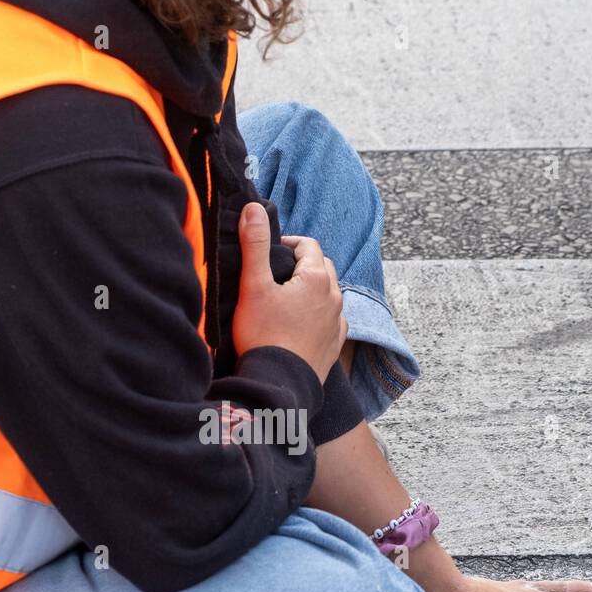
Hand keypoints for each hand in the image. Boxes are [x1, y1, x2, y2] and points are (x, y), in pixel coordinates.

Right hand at [232, 201, 346, 382]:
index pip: (308, 245)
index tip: (269, 253)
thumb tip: (253, 208)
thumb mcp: (253, 286)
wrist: (278, 384)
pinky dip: (319, 315)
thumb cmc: (263, 335)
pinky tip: (301, 324)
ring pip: (329, 294)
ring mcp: (338, 323)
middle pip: (323, 267)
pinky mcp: (334, 345)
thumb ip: (254, 245)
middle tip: (276, 274)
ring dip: (312, 290)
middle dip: (303, 264)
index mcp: (318, 278)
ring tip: (287, 299)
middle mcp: (335, 297)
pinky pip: (332, 321)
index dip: (288, 244)